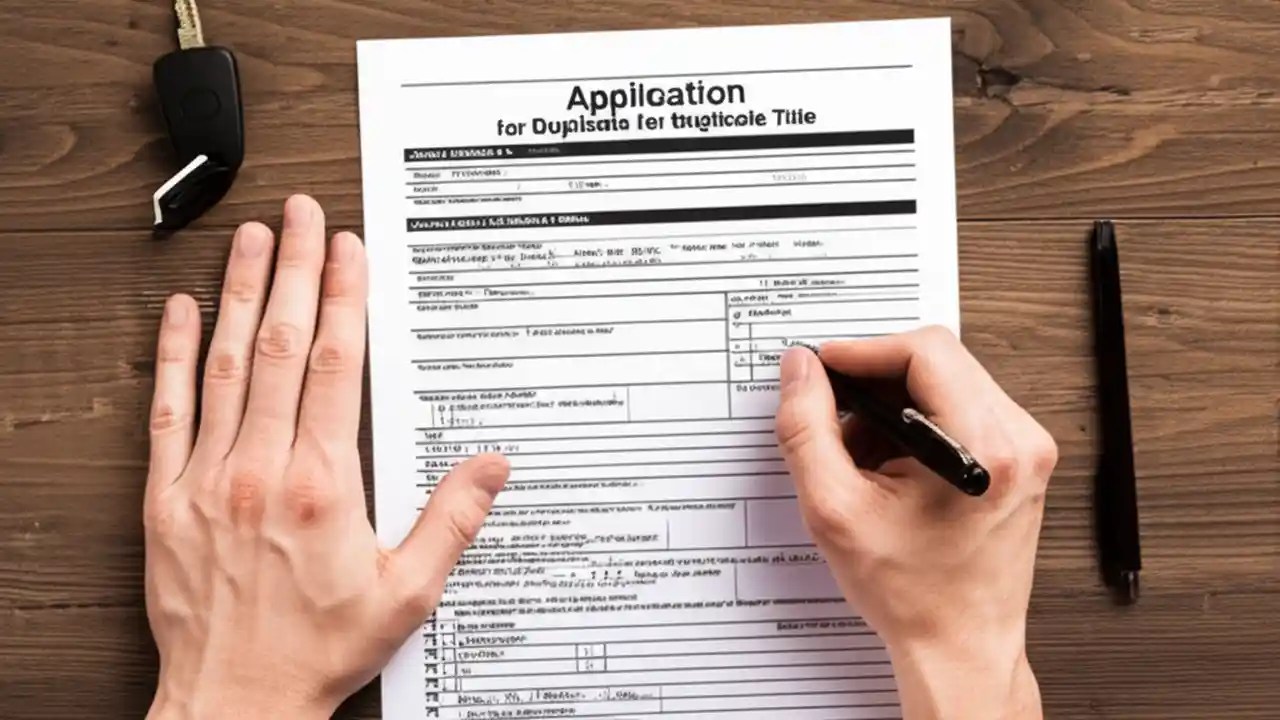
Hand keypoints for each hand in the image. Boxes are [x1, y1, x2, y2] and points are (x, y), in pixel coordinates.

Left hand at [143, 195, 509, 718]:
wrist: (235, 700)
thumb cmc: (317, 649)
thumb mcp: (407, 594)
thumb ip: (453, 523)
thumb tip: (491, 468)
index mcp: (324, 486)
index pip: (335, 366)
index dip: (342, 297)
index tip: (345, 250)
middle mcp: (263, 470)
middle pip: (281, 347)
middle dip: (295, 272)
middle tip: (300, 215)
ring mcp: (209, 480)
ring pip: (225, 366)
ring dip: (239, 295)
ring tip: (250, 241)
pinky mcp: (167, 501)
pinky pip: (170, 413)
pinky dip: (174, 358)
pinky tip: (180, 314)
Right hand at [775, 327, 1056, 719]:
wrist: (959, 645)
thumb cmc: (912, 594)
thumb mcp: (834, 509)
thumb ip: (806, 429)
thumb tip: (800, 371)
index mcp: (986, 449)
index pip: (925, 352)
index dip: (863, 350)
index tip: (824, 367)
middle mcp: (1019, 441)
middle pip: (938, 360)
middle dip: (876, 381)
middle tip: (838, 420)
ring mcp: (1026, 449)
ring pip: (948, 381)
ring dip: (894, 404)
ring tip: (863, 456)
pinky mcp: (1020, 459)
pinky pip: (962, 407)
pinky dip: (917, 422)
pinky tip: (890, 466)